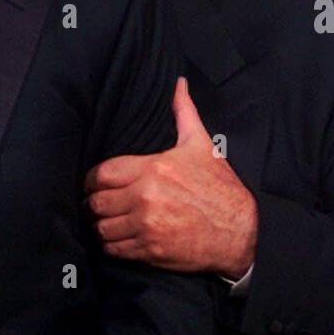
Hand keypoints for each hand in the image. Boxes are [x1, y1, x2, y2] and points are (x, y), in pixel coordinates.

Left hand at [84, 77, 257, 276]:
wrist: (241, 231)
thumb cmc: (220, 188)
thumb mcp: (202, 146)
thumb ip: (184, 113)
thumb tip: (179, 84)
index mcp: (153, 168)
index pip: (102, 174)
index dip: (92, 181)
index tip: (94, 185)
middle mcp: (145, 197)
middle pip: (97, 202)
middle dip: (95, 204)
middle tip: (100, 205)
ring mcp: (146, 225)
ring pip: (102, 228)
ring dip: (102, 226)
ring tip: (109, 222)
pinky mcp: (150, 250)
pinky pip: (114, 249)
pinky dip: (112, 246)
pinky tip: (120, 239)